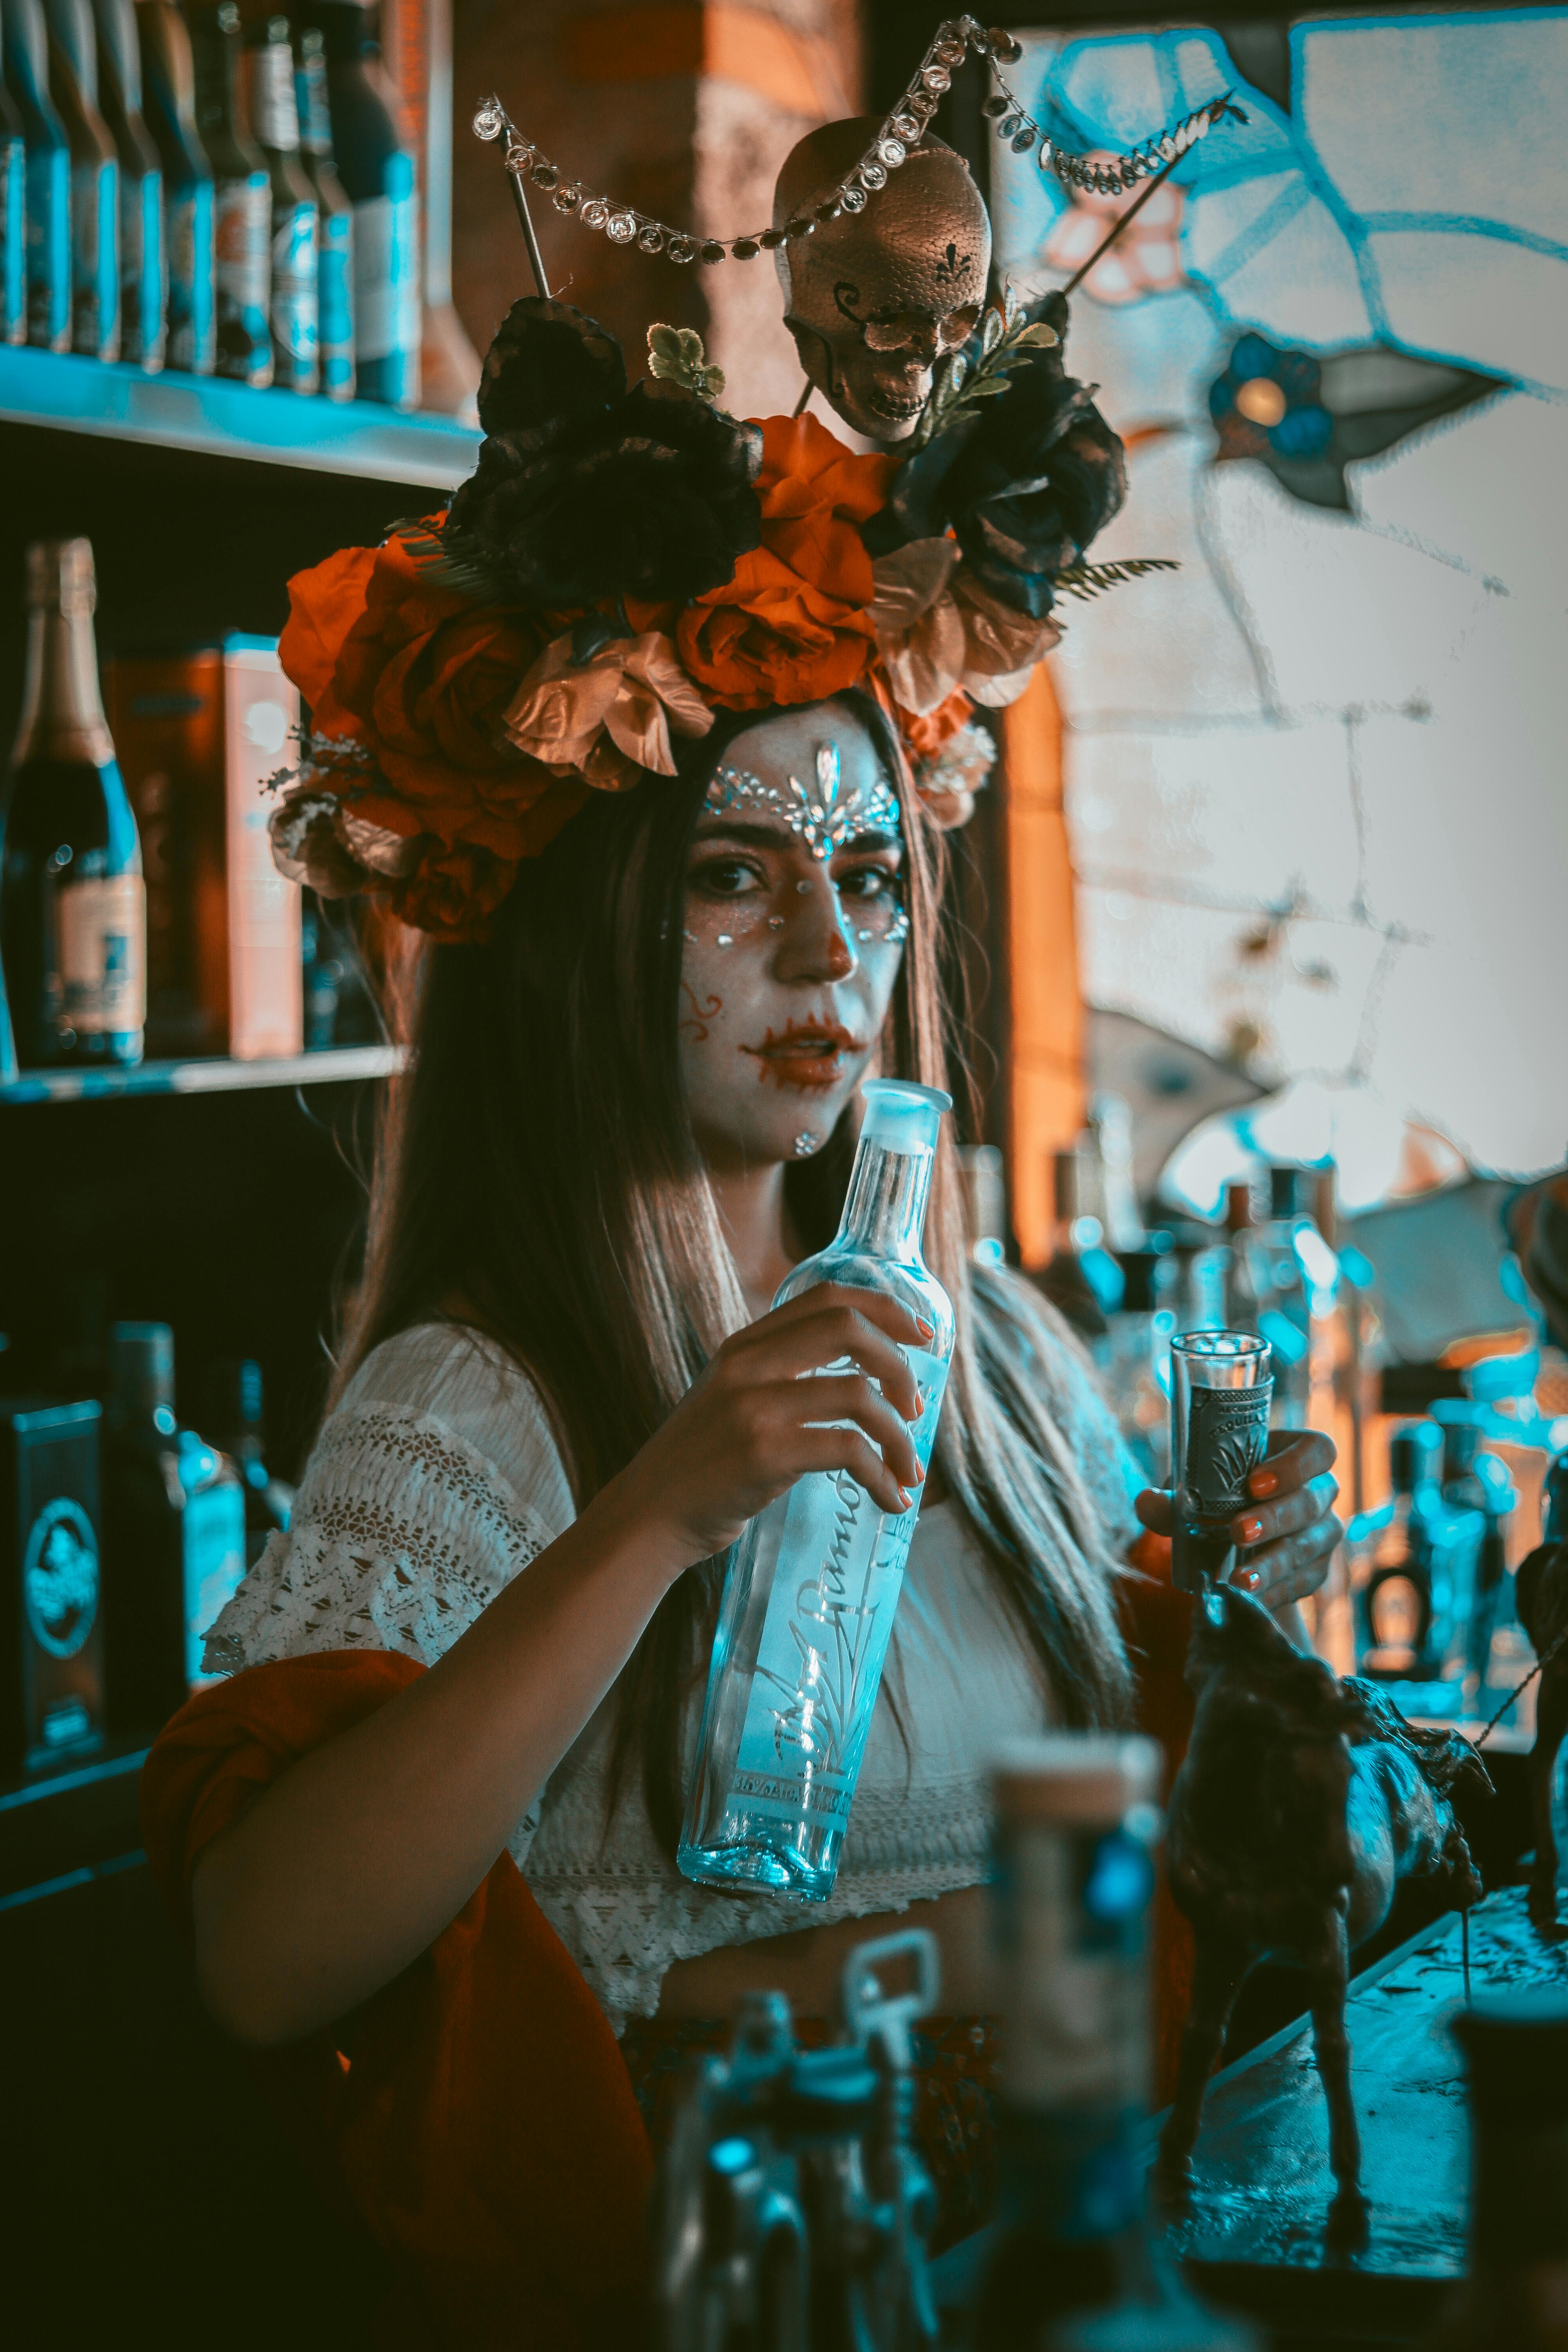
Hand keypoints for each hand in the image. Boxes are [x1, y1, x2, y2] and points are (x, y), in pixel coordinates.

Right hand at [606, 1283, 929, 1577]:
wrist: (648, 1518)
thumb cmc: (701, 1467)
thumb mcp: (732, 1401)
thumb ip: (780, 1379)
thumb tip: (865, 1383)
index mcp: (743, 1347)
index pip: (826, 1298)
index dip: (885, 1308)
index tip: (922, 1336)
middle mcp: (747, 1366)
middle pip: (849, 1329)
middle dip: (900, 1366)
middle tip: (916, 1407)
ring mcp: (752, 1407)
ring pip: (858, 1395)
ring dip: (899, 1435)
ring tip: (909, 1468)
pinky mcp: (762, 1454)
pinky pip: (848, 1451)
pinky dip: (881, 1475)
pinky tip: (890, 1499)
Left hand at [1136, 1428, 1341, 1610]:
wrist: (1232, 1539)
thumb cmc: (1221, 1496)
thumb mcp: (1198, 1489)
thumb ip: (1173, 1496)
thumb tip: (1147, 1503)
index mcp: (1298, 1455)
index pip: (1318, 1451)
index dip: (1294, 1466)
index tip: (1254, 1483)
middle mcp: (1320, 1493)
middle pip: (1312, 1502)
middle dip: (1275, 1518)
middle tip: (1237, 1532)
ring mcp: (1323, 1533)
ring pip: (1310, 1546)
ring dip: (1274, 1564)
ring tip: (1240, 1581)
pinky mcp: (1316, 1570)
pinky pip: (1304, 1581)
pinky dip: (1274, 1590)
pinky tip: (1249, 1597)